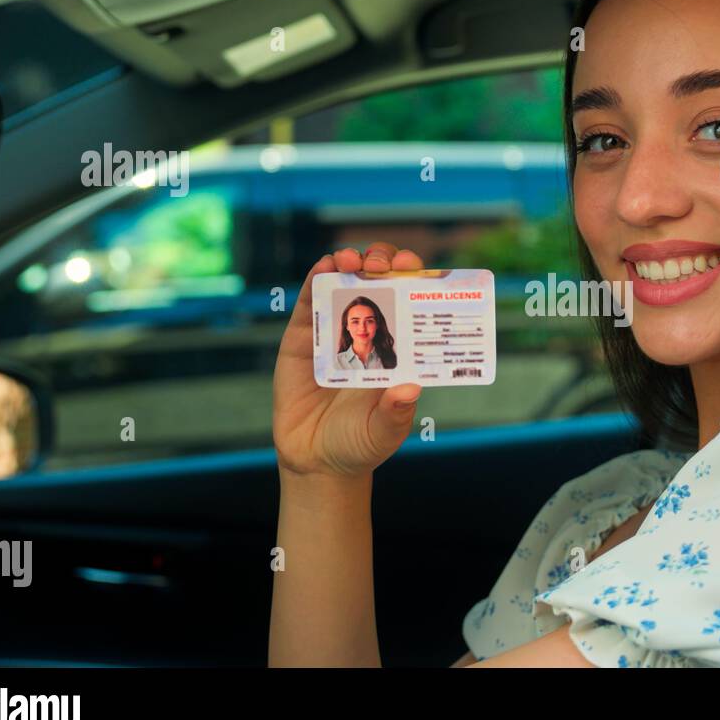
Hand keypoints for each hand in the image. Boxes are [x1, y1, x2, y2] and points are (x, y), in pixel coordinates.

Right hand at [273, 243, 425, 478]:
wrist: (317, 460)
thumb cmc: (360, 443)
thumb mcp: (384, 431)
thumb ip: (397, 413)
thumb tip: (411, 389)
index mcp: (396, 346)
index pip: (411, 300)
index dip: (414, 279)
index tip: (417, 270)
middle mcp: (368, 331)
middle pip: (380, 281)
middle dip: (384, 262)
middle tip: (384, 265)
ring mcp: (334, 330)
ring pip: (345, 282)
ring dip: (351, 261)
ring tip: (352, 259)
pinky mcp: (303, 338)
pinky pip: (308, 302)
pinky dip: (315, 279)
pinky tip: (324, 267)